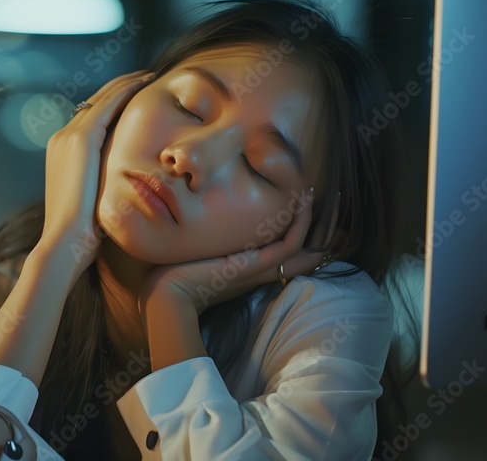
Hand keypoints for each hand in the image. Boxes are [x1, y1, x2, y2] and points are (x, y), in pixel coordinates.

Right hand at [34, 70, 156, 285]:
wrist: (64, 241)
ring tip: (147, 74)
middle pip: (95, 101)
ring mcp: (68, 137)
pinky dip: (125, 91)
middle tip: (144, 74)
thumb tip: (121, 184)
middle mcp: (61, 138)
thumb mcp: (91, 199)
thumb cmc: (81, 232)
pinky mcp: (80, 140)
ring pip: (102, 98)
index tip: (134, 93)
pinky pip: (107, 105)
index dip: (112, 101)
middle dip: (119, 86)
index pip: (90, 116)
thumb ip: (101, 182)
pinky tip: (143, 82)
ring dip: (125, 83)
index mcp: (61, 150)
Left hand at [138, 187, 330, 318]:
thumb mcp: (195, 251)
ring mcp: (258, 267)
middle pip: (297, 250)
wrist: (168, 295)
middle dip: (311, 227)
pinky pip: (288, 244)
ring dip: (306, 218)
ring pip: (297, 243)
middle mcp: (257, 268)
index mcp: (246, 267)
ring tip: (307, 192)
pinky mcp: (254, 265)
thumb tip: (193, 215)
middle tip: (318, 200)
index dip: (295, 233)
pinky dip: (299, 225)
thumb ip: (204, 240)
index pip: (280, 251)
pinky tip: (300, 204)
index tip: (301, 208)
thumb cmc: (173, 274)